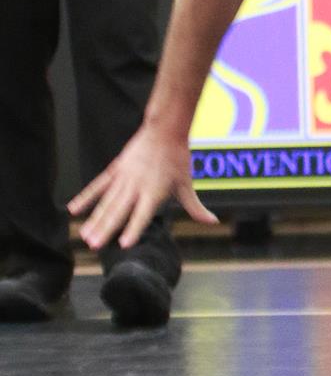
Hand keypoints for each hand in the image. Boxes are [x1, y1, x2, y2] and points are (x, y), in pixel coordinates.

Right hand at [70, 124, 217, 253]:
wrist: (165, 129)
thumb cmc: (178, 158)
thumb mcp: (187, 184)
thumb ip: (195, 207)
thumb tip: (213, 222)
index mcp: (154, 191)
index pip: (142, 215)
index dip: (133, 229)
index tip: (123, 244)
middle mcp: (136, 186)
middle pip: (118, 211)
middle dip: (106, 229)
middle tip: (94, 245)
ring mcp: (123, 177)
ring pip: (105, 202)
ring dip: (94, 219)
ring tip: (85, 235)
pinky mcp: (115, 169)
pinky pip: (97, 185)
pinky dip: (85, 197)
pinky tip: (73, 209)